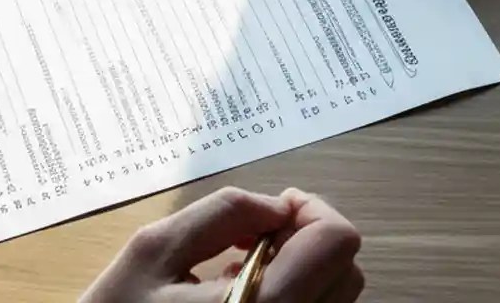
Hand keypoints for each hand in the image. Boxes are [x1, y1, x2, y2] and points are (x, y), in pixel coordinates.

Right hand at [80, 186, 362, 302]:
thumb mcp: (152, 251)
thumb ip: (223, 214)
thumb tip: (279, 206)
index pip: (337, 243)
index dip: (311, 210)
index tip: (275, 209)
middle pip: (346, 272)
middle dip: (305, 240)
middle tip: (251, 238)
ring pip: (335, 301)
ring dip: (300, 272)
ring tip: (238, 274)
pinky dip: (291, 299)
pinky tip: (241, 300)